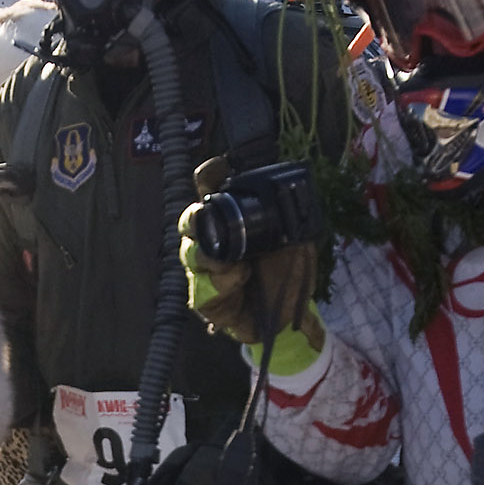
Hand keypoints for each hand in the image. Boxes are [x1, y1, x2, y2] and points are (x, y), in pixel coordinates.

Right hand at [176, 156, 320, 354]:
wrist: (290, 317)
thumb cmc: (285, 276)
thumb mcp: (295, 244)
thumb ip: (289, 222)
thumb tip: (291, 196)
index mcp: (230, 224)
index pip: (209, 194)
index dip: (208, 178)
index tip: (216, 167)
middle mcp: (212, 244)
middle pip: (188, 223)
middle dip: (194, 218)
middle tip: (205, 217)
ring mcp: (205, 273)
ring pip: (190, 255)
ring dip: (210, 257)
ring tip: (236, 263)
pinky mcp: (206, 302)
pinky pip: (202, 289)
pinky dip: (222, 282)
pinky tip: (240, 279)